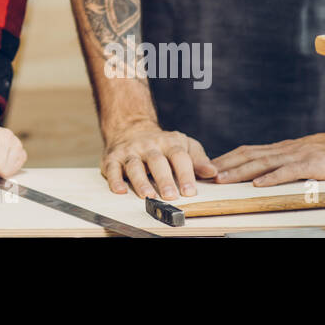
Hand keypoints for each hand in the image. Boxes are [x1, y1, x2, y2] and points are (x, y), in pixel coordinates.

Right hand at [101, 118, 215, 198]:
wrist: (131, 128)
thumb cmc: (162, 144)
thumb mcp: (184, 145)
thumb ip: (198, 159)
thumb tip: (212, 172)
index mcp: (169, 142)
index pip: (179, 157)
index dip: (185, 174)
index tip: (190, 191)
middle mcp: (149, 146)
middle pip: (157, 161)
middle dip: (164, 179)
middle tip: (171, 196)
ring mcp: (130, 151)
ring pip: (135, 165)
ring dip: (140, 181)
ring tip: (148, 195)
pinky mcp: (113, 158)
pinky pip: (112, 168)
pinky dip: (114, 179)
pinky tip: (120, 190)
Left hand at [211, 121, 324, 185]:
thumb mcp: (299, 155)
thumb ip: (281, 161)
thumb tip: (262, 172)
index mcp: (279, 149)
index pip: (246, 151)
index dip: (226, 158)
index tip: (209, 166)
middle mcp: (282, 150)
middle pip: (247, 156)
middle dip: (225, 164)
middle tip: (205, 173)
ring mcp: (295, 156)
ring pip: (262, 163)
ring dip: (239, 171)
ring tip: (222, 178)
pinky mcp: (310, 165)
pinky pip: (288, 172)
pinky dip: (272, 178)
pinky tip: (259, 184)